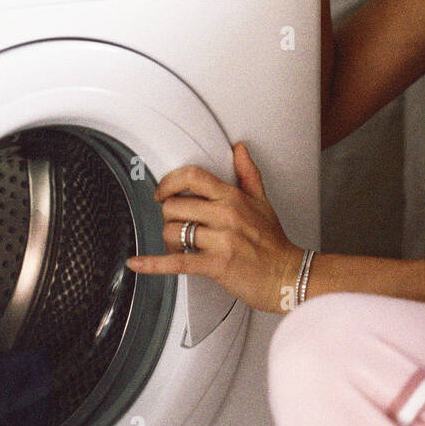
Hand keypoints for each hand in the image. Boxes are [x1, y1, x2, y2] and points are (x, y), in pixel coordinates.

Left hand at [126, 142, 303, 314]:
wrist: (286, 276)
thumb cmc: (273, 242)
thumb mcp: (262, 201)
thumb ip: (248, 173)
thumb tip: (239, 149)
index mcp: (232, 197)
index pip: (192, 176)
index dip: (170, 181)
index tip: (162, 190)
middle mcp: (225, 215)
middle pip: (174, 206)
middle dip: (169, 216)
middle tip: (176, 223)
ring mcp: (219, 241)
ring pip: (172, 232)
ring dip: (168, 240)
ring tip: (179, 244)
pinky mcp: (214, 266)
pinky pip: (176, 262)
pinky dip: (152, 264)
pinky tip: (138, 263)